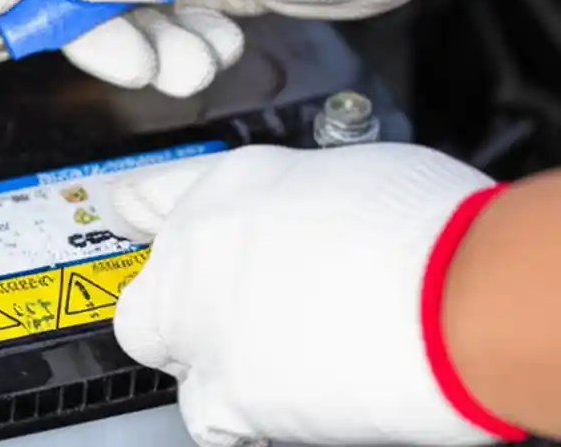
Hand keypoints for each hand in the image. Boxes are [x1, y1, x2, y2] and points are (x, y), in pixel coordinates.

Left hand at [108, 143, 505, 445]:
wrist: (456, 290)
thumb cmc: (433, 228)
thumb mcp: (349, 175)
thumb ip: (297, 202)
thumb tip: (305, 223)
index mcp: (231, 184)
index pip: (147, 200)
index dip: (146, 222)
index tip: (138, 229)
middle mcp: (198, 245)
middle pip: (147, 292)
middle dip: (180, 313)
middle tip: (240, 321)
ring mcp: (201, 319)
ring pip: (167, 353)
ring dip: (209, 363)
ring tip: (277, 366)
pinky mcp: (224, 390)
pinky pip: (206, 418)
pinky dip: (235, 420)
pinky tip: (278, 410)